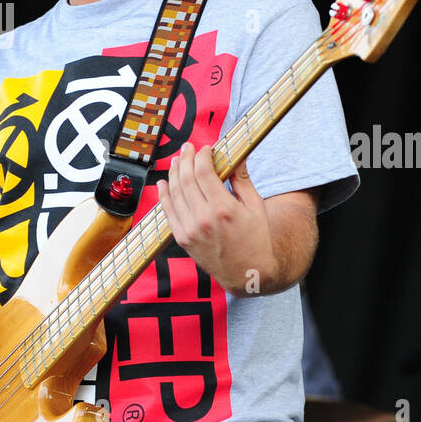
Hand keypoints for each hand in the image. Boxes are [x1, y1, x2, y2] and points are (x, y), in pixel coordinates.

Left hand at [157, 142, 276, 294]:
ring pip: (174, 192)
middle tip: (188, 148)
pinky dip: (164, 195)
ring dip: (174, 173)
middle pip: (186, 179)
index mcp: (223, 209)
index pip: (204, 172)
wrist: (247, 273)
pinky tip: (164, 183)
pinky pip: (168, 211)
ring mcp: (190, 230)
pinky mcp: (183, 239)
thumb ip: (243, 181)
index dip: (202, 156)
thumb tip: (238, 157)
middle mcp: (203, 219)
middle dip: (186, 159)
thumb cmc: (256, 240)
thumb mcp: (256, 207)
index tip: (206, 149)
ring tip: (177, 160)